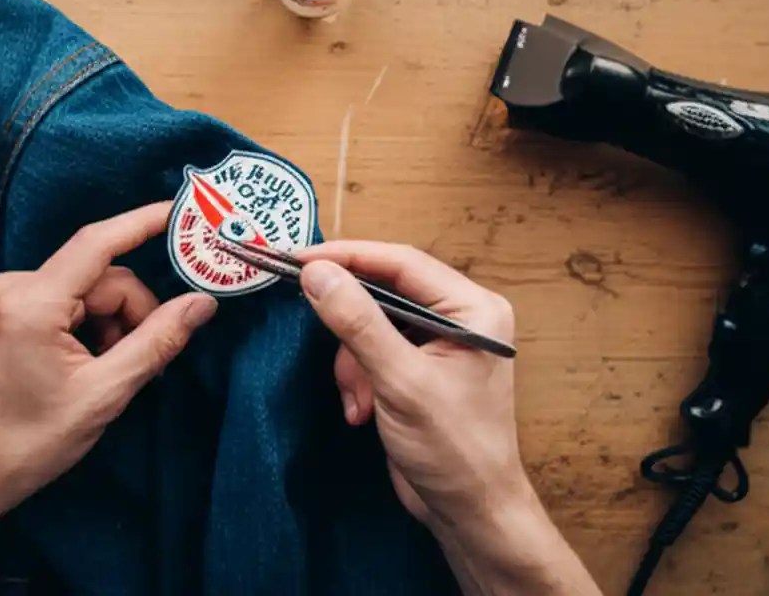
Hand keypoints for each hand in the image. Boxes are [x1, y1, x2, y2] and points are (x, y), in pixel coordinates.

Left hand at [0, 203, 217, 524]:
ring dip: (111, 325)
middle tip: (147, 363)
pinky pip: (64, 303)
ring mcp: (4, 298)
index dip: (143, 223)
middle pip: (101, 278)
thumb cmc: (28, 442)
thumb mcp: (103, 394)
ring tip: (111, 373)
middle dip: (132, 314)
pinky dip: (88, 328)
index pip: (98, 244)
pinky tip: (89, 366)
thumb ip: (157, 342)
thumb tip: (201, 303)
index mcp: (31, 303)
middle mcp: (12, 288)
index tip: (180, 211)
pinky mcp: (3, 312)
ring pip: (86, 292)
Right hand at [297, 241, 524, 526]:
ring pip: (370, 324)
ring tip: (358, 402)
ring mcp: (438, 343)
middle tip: (320, 337)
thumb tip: (316, 272)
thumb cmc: (452, 448)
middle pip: (383, 291)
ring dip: (353, 363)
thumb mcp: (399, 381)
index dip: (346, 257)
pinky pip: (372, 351)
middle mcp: (459, 317)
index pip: (401, 262)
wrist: (470, 512)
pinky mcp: (418, 368)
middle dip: (349, 327)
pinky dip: (358, 378)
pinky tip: (362, 411)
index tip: (296, 260)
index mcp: (473, 308)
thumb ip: (357, 322)